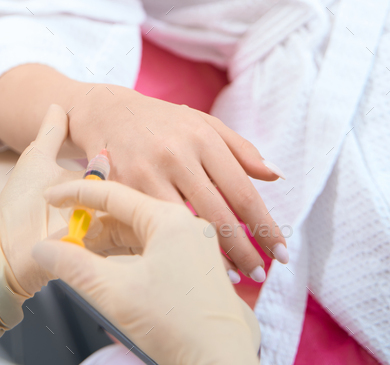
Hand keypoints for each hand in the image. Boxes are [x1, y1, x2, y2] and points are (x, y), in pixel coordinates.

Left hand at [0, 104, 139, 295]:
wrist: (7, 250)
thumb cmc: (20, 205)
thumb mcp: (37, 160)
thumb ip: (51, 133)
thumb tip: (58, 103)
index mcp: (93, 182)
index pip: (119, 164)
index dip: (131, 150)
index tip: (142, 135)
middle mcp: (105, 204)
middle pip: (132, 186)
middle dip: (141, 171)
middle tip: (149, 157)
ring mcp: (108, 226)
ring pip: (134, 207)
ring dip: (135, 197)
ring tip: (148, 181)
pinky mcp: (106, 246)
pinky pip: (126, 233)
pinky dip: (129, 221)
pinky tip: (133, 207)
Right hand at [34, 179, 260, 364]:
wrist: (220, 362)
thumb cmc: (177, 326)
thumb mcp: (113, 292)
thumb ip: (72, 266)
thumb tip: (42, 250)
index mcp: (169, 218)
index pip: (113, 194)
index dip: (76, 195)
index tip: (50, 198)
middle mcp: (186, 223)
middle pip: (126, 214)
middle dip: (91, 227)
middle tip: (62, 240)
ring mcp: (195, 245)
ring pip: (140, 234)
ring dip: (108, 245)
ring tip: (80, 258)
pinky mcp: (198, 267)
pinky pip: (155, 250)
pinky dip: (128, 257)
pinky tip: (109, 272)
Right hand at [67, 84, 287, 279]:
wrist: (107, 111)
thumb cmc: (164, 122)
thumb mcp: (203, 124)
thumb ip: (241, 150)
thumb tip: (277, 176)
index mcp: (202, 137)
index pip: (242, 191)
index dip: (265, 227)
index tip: (282, 253)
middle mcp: (176, 154)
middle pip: (218, 216)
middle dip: (244, 252)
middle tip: (260, 274)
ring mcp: (147, 172)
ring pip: (186, 227)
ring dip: (213, 258)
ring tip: (234, 277)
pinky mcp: (122, 187)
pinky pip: (155, 227)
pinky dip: (176, 248)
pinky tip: (192, 262)